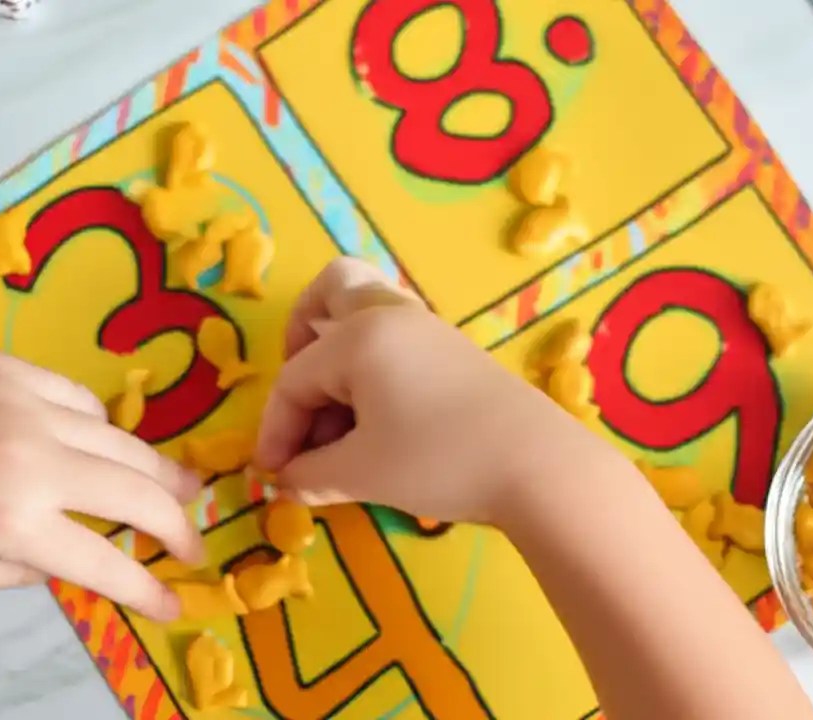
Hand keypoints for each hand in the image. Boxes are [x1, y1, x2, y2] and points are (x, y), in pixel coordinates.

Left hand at [0, 344, 203, 620]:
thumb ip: (18, 574)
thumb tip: (71, 562)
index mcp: (12, 523)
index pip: (107, 561)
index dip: (149, 587)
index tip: (176, 600)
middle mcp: (34, 462)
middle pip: (135, 493)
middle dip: (178, 523)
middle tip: (196, 538)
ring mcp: (27, 405)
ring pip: (120, 439)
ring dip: (160, 469)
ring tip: (188, 484)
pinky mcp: (12, 366)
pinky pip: (80, 398)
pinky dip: (99, 425)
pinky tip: (102, 439)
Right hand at [255, 258, 604, 524]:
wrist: (539, 467)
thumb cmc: (441, 461)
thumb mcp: (363, 474)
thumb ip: (312, 474)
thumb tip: (286, 481)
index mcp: (360, 336)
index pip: (294, 378)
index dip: (276, 431)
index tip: (273, 476)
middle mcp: (391, 316)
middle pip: (330, 293)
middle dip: (300, 342)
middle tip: (304, 402)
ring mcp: (428, 330)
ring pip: (366, 313)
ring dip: (338, 358)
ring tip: (341, 426)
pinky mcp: (454, 353)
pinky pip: (395, 341)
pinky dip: (371, 371)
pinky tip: (378, 424)